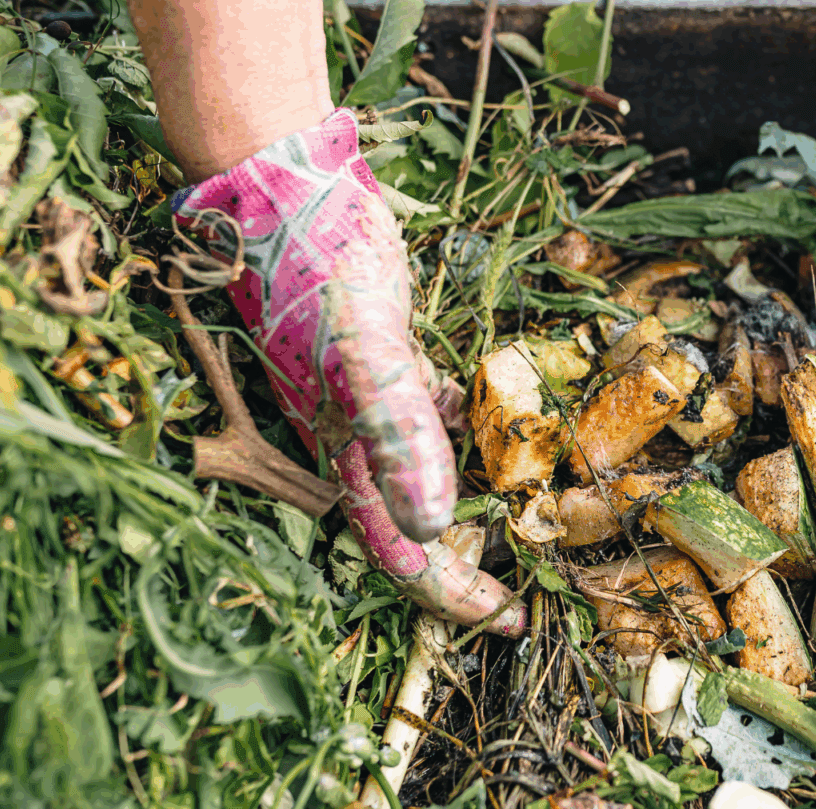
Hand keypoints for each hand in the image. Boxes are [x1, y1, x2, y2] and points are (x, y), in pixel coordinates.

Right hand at [175, 109, 523, 631]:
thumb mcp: (364, 353)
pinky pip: (432, 411)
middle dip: (466, 561)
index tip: (508, 621)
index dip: (451, 594)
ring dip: (473, 499)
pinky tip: (497, 422)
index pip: (399, 548)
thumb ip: (399, 432)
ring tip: (528, 518)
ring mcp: (373, 397)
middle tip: (527, 584)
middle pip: (413, 523)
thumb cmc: (316, 272)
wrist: (287, 195)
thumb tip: (434, 523)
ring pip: (427, 471)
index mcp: (346, 451)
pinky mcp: (389, 356)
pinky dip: (468, 427)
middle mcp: (357, 436)